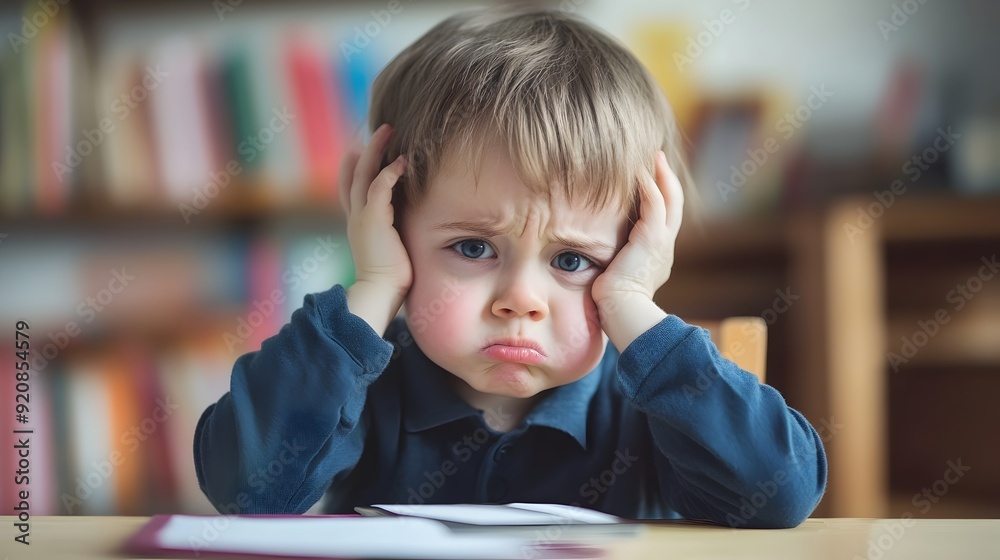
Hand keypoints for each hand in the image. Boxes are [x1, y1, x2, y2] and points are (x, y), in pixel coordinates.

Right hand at [340, 123, 411, 299]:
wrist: (380, 292)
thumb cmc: (391, 279)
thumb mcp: (390, 249)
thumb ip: (393, 234)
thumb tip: (406, 231)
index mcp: (359, 224)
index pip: (351, 189)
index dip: (353, 167)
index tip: (359, 150)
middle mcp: (356, 216)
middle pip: (356, 174)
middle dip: (367, 149)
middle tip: (380, 130)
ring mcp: (361, 216)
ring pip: (364, 173)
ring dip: (377, 150)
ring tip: (388, 130)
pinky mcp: (373, 219)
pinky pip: (379, 187)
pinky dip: (390, 172)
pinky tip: (402, 160)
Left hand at [592, 150, 683, 308]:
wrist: (623, 314)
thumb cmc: (613, 303)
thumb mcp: (615, 277)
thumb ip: (613, 262)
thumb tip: (597, 260)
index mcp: (657, 256)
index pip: (663, 219)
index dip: (661, 197)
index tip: (650, 178)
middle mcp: (665, 247)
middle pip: (674, 205)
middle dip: (667, 180)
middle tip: (657, 158)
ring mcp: (662, 243)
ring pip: (670, 200)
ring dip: (661, 176)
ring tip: (652, 157)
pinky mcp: (652, 240)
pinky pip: (655, 204)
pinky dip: (649, 186)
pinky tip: (640, 172)